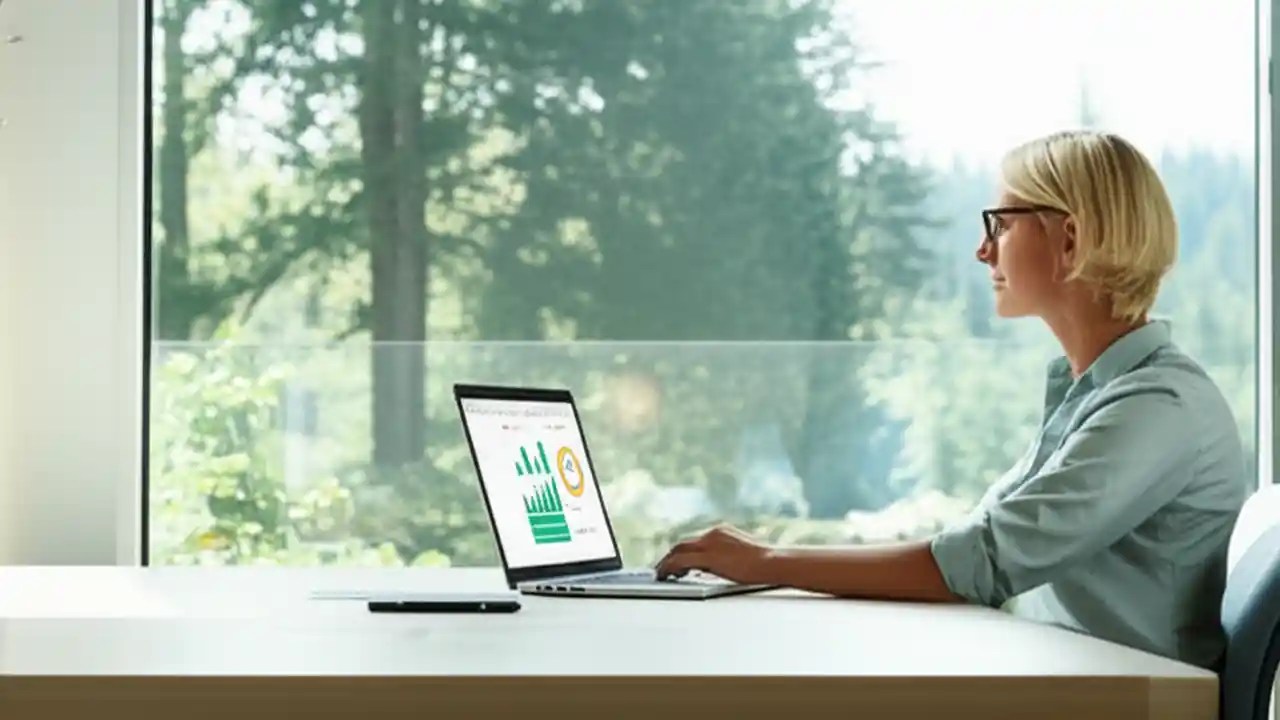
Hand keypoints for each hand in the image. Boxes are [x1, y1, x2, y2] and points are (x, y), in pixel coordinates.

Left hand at [654, 524, 773, 584]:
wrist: (773, 563)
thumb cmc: (765, 563)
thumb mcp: (743, 556)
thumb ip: (726, 557)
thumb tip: (717, 567)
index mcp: (721, 532)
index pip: (695, 541)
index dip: (682, 551)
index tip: (675, 561)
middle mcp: (712, 534)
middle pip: (682, 543)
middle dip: (670, 556)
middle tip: (661, 569)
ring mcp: (709, 544)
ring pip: (678, 550)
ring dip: (666, 562)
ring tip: (660, 575)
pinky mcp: (708, 557)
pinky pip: (680, 561)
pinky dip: (669, 568)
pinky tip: (664, 576)